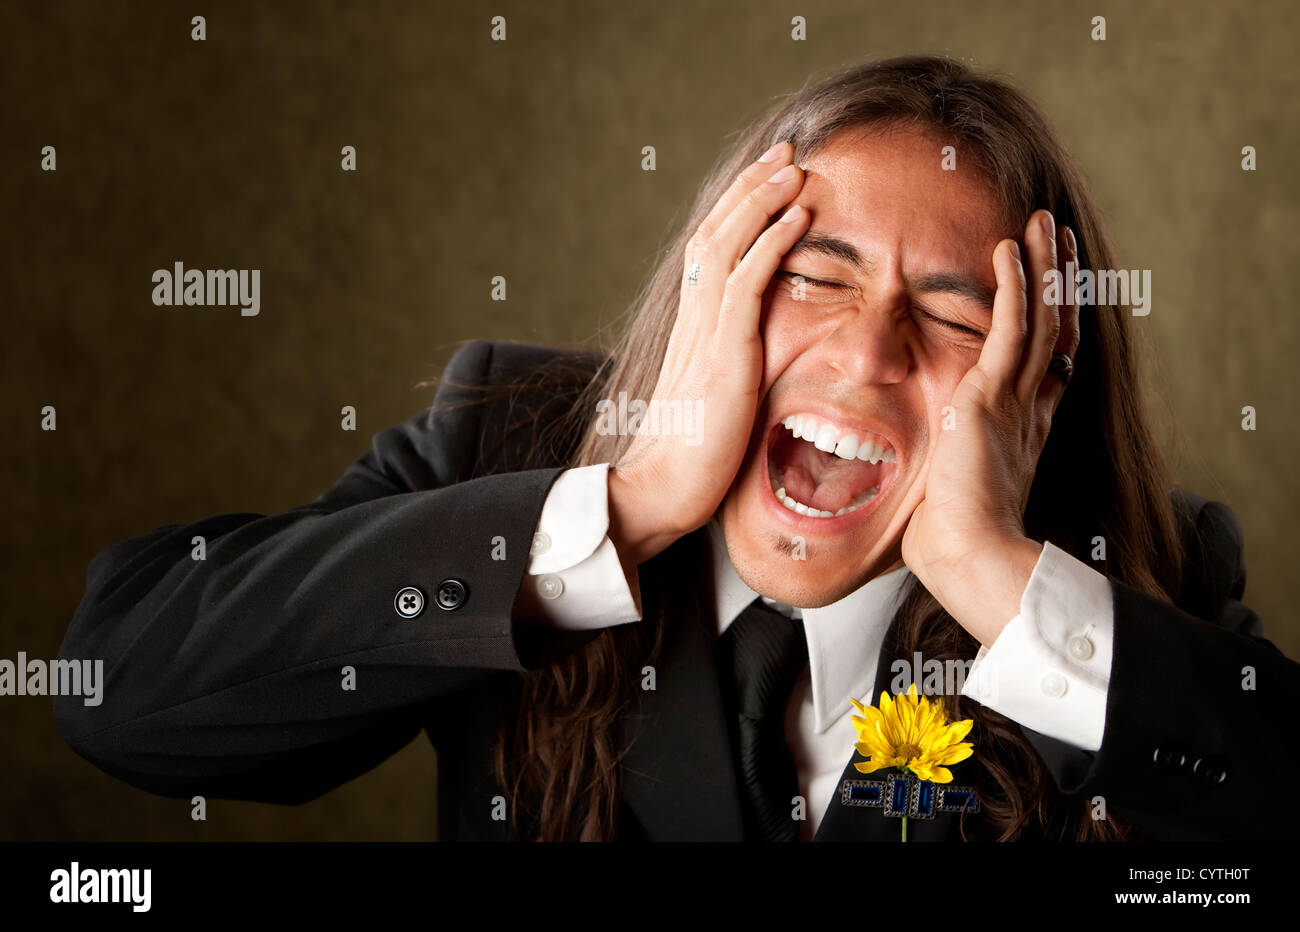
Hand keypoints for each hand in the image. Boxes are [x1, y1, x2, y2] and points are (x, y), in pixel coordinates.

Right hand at [607, 141, 810, 566]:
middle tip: (786, 151)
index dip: (739, 208)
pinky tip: (797, 216)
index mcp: (692, 327)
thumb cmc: (691, 454)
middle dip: (751, 186)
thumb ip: (731, 362)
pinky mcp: (722, 355)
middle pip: (716, 230)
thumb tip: (755, 353)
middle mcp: (693, 319)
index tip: (770, 178)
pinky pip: (746, 284)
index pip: (712, 249)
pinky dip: (772, 243)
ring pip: (728, 244)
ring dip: (762, 199)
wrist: (660, 491)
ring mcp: (704, 334)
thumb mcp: (715, 395)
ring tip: (795, 166)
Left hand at [900, 210, 1080, 645]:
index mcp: (1024, 427)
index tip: (1052, 287)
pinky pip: (1010, 329)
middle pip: (1052, 327)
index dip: (1051, 318)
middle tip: (1055, 237)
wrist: (970, 555)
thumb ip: (949, 461)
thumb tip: (926, 464)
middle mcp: (1030, 407)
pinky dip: (1014, 287)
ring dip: (1042, 267)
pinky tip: (1010, 249)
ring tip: (1041, 224)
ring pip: (1040, 317)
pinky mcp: (992, 397)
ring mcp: (1016, 400)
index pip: (1046, 359)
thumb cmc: (952, 536)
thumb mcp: (954, 485)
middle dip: (1056, 279)